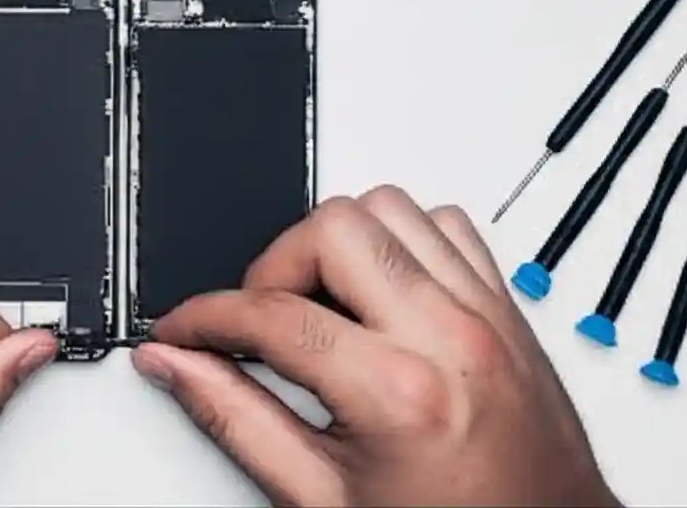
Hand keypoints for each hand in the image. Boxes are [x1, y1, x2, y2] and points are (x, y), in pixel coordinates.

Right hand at [132, 186, 617, 506]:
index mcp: (400, 394)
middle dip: (276, 266)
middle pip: (334, 228)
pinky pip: (449, 225)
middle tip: (261, 318)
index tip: (184, 329)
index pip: (272, 314)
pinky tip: (380, 291)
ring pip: (391, 207)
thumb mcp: (322, 498)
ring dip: (339, 244)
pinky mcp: (509, 310)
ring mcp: (487, 315)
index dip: (205, 316)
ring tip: (320, 303)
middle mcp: (451, 338)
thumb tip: (177, 367)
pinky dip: (402, 241)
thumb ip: (237, 420)